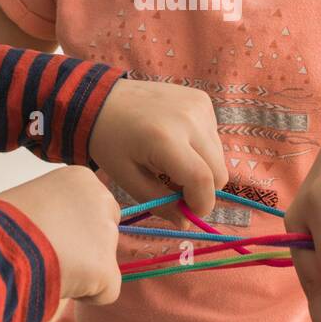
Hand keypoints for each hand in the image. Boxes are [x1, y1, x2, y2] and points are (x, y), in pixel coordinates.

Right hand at [0, 166, 122, 303]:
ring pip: (103, 260)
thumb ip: (53, 209)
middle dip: (85, 246)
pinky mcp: (105, 268)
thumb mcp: (30, 200)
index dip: (72, 226)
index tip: (48, 234)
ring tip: (47, 268)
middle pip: (105, 230)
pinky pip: (107, 290)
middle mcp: (100, 200)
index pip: (92, 205)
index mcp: (80, 178)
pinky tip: (60, 287)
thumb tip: (56, 231)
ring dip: (82, 270)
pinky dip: (87, 296)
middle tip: (52, 255)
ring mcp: (106, 234)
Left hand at [89, 78, 226, 228]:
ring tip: (172, 162)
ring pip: (218, 156)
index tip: (188, 212)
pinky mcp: (202, 100)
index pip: (203, 180)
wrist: (101, 99)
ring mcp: (199, 106)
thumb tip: (187, 222)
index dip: (201, 204)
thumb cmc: (110, 142)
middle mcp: (189, 119)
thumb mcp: (127, 178)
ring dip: (202, 167)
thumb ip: (159, 203)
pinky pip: (213, 137)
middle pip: (219, 172)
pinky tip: (176, 142)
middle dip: (202, 189)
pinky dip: (200, 148)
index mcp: (166, 139)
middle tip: (176, 189)